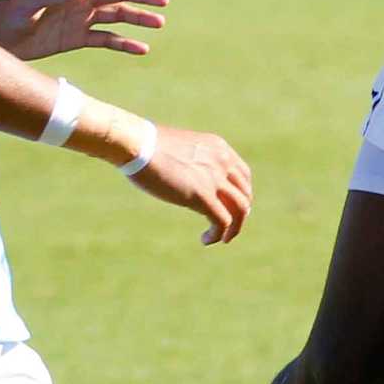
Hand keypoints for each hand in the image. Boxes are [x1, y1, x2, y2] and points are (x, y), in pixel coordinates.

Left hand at [0, 0, 169, 60]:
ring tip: (159, 23)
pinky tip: (141, 49)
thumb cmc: (7, 15)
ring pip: (117, 16)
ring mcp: (80, 18)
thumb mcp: (27, 3)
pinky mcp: (77, 38)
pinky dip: (124, 44)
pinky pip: (106, 39)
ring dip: (138, 19)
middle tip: (163, 1)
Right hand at [128, 126, 252, 245]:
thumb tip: (186, 178)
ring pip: (241, 210)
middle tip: (226, 226)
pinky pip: (223, 221)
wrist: (137, 143)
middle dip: (239, 213)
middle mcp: (223, 161)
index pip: (243, 175)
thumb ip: (191, 162)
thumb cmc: (146, 145)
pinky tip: (206, 240)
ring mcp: (215, 178)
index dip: (240, 195)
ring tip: (223, 238)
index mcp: (218, 148)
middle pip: (245, 194)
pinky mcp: (202, 195)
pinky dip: (218, 234)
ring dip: (234, 228)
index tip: (228, 207)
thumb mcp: (180, 149)